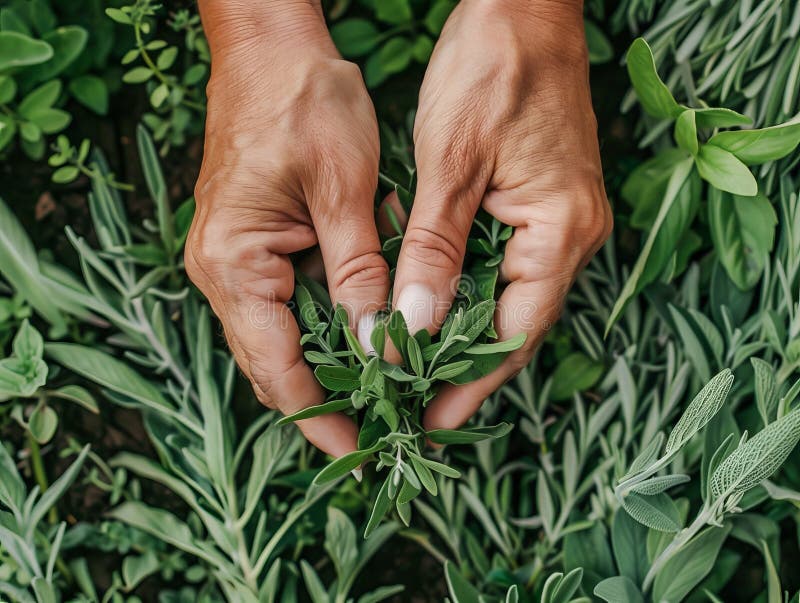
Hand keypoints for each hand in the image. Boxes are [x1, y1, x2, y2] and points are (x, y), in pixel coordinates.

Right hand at [186, 1, 388, 456]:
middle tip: (388, 421)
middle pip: (275, 363)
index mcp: (235, 264)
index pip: (277, 369)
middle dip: (329, 397)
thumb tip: (377, 345)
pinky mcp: (254, 245)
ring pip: (285, 336)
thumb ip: (358, 274)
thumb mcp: (344, 191)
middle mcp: (223, 272)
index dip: (321, 415)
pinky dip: (330, 320)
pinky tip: (372, 326)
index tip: (364, 447)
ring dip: (333, 361)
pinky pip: (290, 302)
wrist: (271, 47)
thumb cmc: (303, 102)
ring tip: (387, 386)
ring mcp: (235, 260)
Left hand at [392, 0, 612, 429]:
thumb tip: (415, 326)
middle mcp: (569, 236)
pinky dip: (462, 288)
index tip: (428, 421)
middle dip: (459, 366)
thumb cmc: (493, 68)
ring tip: (409, 369)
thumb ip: (435, 249)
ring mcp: (558, 221)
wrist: (524, 7)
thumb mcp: (452, 163)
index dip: (469, 383)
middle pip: (512, 324)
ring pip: (503, 297)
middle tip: (408, 403)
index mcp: (560, 232)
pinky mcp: (538, 204)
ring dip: (458, 330)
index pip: (513, 335)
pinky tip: (424, 305)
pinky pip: (501, 264)